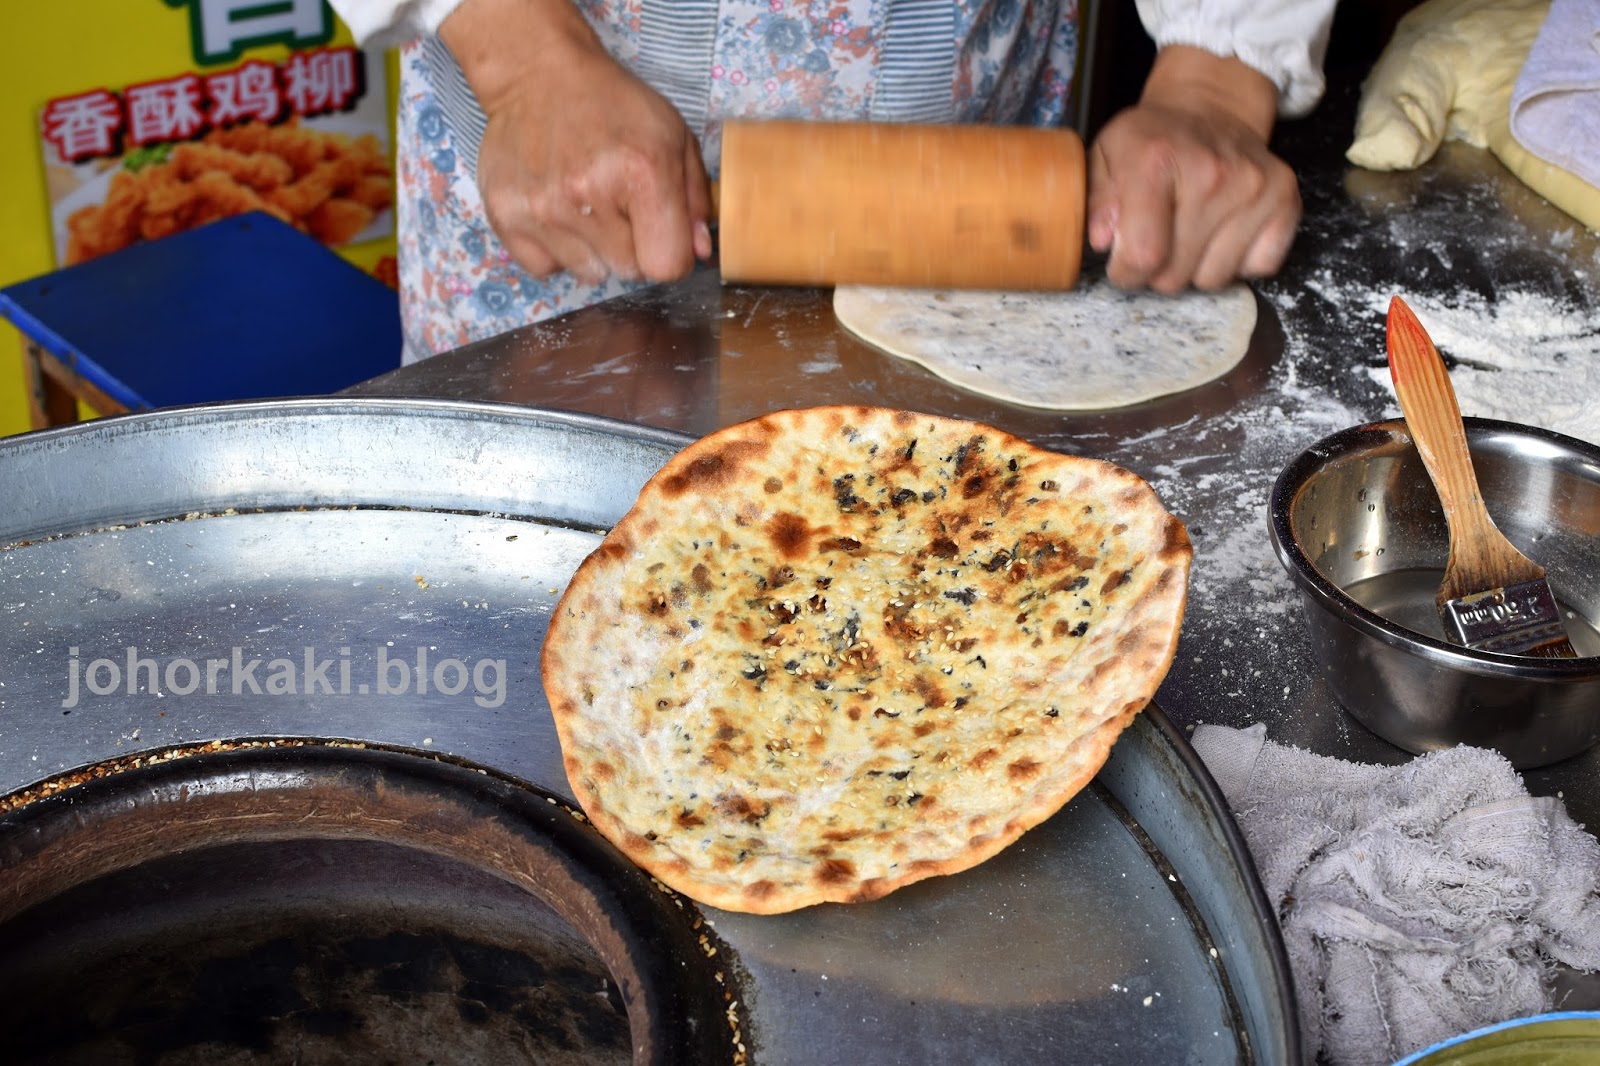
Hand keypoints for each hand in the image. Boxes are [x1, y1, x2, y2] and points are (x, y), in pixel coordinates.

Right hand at [439, 0, 712, 284]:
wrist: (538, 75)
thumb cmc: (611, 105)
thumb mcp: (672, 136)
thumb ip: (694, 199)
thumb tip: (699, 251)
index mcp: (642, 172)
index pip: (666, 265)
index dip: (671, 254)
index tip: (661, 233)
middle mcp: (588, 193)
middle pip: (628, 272)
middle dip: (633, 248)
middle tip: (619, 206)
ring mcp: (543, 208)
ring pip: (589, 274)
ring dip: (594, 249)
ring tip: (586, 204)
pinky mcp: (506, 216)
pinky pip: (545, 268)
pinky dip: (555, 250)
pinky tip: (557, 210)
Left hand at [1086, 46, 1299, 292]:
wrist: (1211, 106)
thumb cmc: (1153, 139)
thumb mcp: (1106, 156)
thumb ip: (1094, 202)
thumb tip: (1103, 240)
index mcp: (1156, 160)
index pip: (1143, 254)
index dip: (1126, 271)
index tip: (1124, 261)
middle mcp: (1211, 172)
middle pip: (1176, 275)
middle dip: (1158, 271)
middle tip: (1158, 241)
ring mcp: (1253, 185)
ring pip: (1215, 279)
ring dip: (1197, 267)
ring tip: (1190, 232)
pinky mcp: (1285, 198)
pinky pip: (1258, 267)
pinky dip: (1239, 261)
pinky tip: (1223, 231)